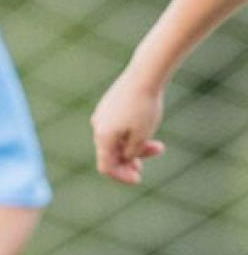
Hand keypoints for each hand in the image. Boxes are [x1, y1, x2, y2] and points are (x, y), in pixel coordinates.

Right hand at [91, 67, 166, 184]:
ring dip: (134, 147)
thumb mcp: (142, 136)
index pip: (106, 166)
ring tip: (158, 146)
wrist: (144, 76)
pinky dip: (130, 135)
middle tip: (146, 165)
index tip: (139, 179)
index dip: (121, 176)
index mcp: (103, 136)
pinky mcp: (108, 106)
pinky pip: (116, 127)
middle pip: (111, 153)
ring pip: (115, 140)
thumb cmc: (144, 107)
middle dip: (130, 161)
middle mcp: (97, 126)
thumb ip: (132, 152)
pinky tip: (147, 129)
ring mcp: (102, 115)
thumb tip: (126, 157)